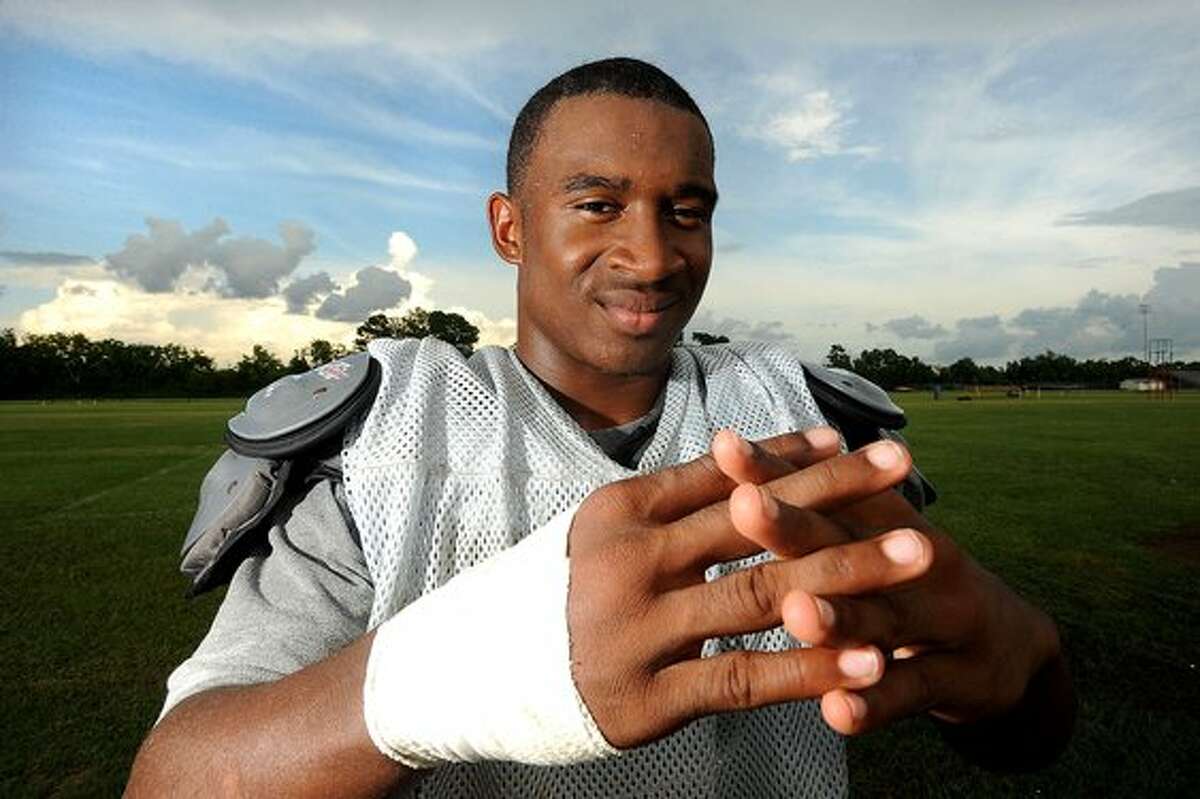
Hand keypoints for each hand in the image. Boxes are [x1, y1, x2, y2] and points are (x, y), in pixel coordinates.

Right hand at [566, 427, 924, 748]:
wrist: (490, 668)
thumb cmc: (570, 587)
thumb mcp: (611, 528)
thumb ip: (678, 496)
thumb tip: (753, 452)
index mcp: (622, 512)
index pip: (721, 473)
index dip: (792, 456)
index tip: (856, 440)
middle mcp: (630, 562)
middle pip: (752, 522)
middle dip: (836, 492)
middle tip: (904, 466)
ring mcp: (639, 631)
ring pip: (760, 596)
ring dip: (847, 573)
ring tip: (916, 555)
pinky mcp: (650, 698)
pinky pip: (744, 679)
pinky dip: (810, 668)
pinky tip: (869, 659)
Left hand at [717, 434, 1064, 740]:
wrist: (1013, 649)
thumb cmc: (912, 585)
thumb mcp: (872, 540)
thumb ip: (810, 508)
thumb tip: (725, 457)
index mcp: (883, 522)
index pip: (822, 488)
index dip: (774, 468)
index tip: (724, 445)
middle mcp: (914, 561)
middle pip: (844, 541)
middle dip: (793, 525)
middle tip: (745, 505)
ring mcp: (941, 620)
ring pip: (882, 618)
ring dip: (838, 617)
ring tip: (796, 612)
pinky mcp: (957, 680)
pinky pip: (910, 692)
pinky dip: (874, 702)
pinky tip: (838, 710)